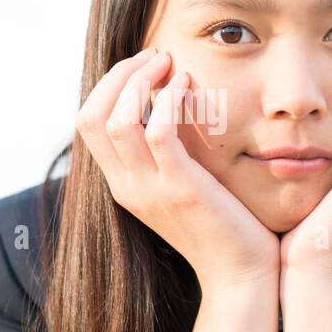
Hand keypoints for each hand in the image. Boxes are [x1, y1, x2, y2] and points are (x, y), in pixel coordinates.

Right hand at [75, 46, 280, 290]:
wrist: (241, 275)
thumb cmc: (223, 225)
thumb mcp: (182, 184)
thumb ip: (168, 152)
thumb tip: (167, 103)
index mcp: (123, 184)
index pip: (89, 122)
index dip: (112, 84)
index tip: (146, 65)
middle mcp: (127, 187)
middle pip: (92, 116)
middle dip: (120, 74)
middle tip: (156, 56)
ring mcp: (150, 189)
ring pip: (118, 119)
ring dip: (141, 80)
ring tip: (170, 64)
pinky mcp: (180, 189)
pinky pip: (157, 131)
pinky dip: (169, 98)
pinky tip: (189, 84)